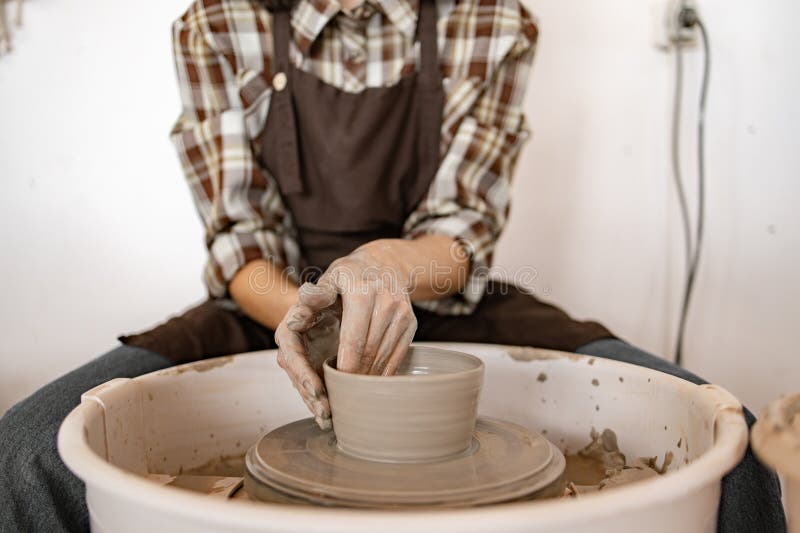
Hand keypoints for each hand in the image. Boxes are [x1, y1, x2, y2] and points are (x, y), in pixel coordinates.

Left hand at [274, 242, 417, 428]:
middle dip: (354, 377)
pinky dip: (383, 372)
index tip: (332, 386)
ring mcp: (401, 313)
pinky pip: (398, 356)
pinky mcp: (411, 323)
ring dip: (368, 378)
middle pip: (369, 353)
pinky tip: (370, 382)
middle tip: (339, 396)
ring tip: (352, 393)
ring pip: (384, 357)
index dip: (344, 368)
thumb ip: (311, 301)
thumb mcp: (328, 279)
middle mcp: (386, 302)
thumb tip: (294, 321)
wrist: (384, 263)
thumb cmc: (348, 275)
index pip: (354, 342)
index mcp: (362, 293)